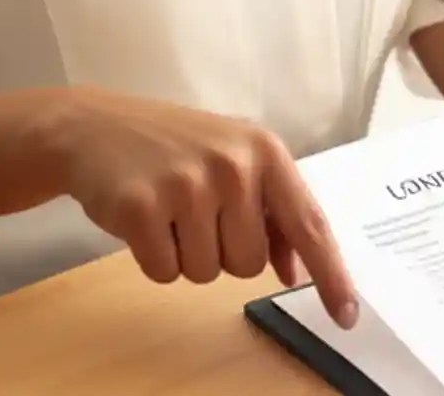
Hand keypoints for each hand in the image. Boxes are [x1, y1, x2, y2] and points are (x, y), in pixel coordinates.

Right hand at [42, 87, 357, 327]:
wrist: (97, 127)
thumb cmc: (180, 150)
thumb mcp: (238, 163)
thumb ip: (275, 215)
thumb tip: (299, 272)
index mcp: (267, 153)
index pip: (309, 225)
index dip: (330, 275)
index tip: (347, 315)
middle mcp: (234, 165)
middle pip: (251, 263)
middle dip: (225, 253)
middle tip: (199, 213)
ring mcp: (187, 184)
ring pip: (207, 273)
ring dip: (188, 256)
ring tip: (171, 212)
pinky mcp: (141, 206)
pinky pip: (165, 273)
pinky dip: (155, 259)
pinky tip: (146, 220)